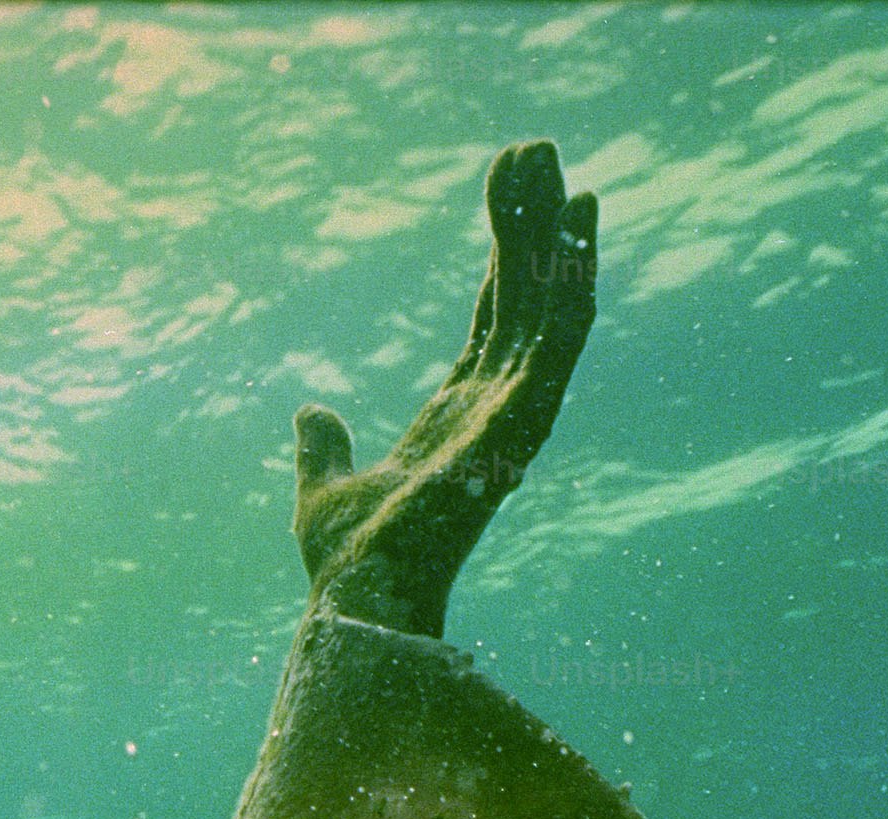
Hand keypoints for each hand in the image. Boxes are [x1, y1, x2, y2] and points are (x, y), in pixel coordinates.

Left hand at [291, 140, 596, 642]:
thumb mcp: (325, 485)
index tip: (515, 197)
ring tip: (567, 177)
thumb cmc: (348, 560)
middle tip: (540, 153)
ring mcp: (512, 416)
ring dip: (560, 243)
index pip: (490, 320)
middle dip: (534, 226)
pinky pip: (557, 346)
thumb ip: (323, 445)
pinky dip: (572, 292)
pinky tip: (579, 239)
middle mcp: (495, 409)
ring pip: (548, 311)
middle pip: (522, 298)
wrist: (355, 595)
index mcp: (457, 416)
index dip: (505, 259)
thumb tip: (309, 409)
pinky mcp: (519, 426)